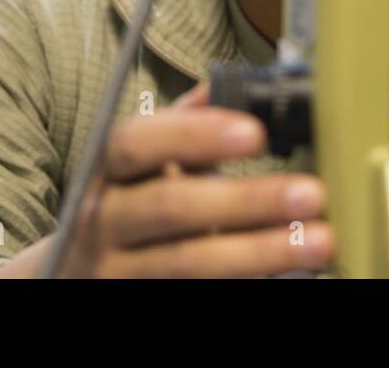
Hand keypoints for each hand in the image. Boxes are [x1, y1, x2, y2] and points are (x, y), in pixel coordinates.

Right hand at [0, 82, 332, 277]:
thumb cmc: (122, 211)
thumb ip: (179, 128)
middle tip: (311, 193)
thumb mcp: (137, 166)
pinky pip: (195, 294)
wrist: (69, 279)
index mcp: (104, 170)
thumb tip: (230, 84)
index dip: (194, 135)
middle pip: (170, 207)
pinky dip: (247, 285)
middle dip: (246, 200)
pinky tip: (290, 276)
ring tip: (320, 240)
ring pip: (189, 263)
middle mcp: (102, 220)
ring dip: (261, 252)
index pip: (136, 143)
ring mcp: (117, 271)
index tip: (256, 133)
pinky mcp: (138, 303)